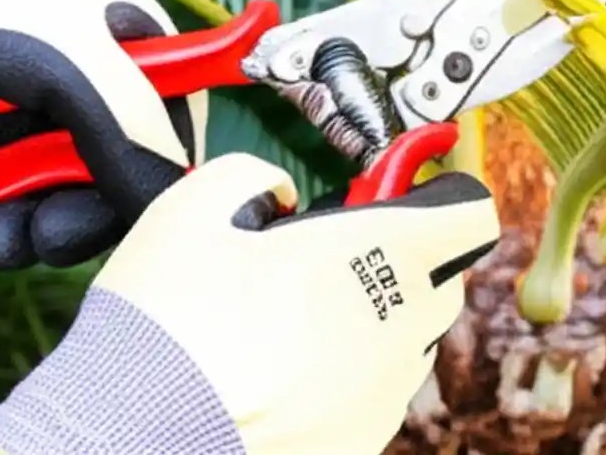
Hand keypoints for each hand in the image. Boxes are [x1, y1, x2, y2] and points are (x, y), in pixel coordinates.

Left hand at [0, 0, 203, 267]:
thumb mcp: (70, 72)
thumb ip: (135, 139)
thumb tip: (173, 200)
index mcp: (117, 22)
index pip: (172, 109)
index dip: (159, 167)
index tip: (131, 214)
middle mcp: (79, 61)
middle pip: (110, 164)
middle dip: (73, 213)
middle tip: (40, 240)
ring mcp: (22, 98)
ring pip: (51, 191)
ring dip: (18, 227)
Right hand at [0, 153, 498, 454]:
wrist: (133, 433)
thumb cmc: (168, 321)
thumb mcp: (196, 205)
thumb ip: (255, 176)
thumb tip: (276, 192)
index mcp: (379, 255)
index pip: (471, 217)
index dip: (447, 198)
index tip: (410, 192)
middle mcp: (400, 326)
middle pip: (444, 280)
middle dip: (409, 258)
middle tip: (342, 250)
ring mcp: (383, 392)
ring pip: (409, 340)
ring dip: (377, 317)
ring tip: (298, 314)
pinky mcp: (359, 441)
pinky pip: (375, 391)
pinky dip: (349, 371)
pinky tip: (284, 366)